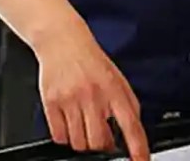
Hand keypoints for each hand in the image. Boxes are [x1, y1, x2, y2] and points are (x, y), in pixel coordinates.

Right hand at [34, 22, 148, 160]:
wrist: (61, 40)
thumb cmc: (90, 59)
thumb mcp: (117, 77)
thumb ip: (128, 104)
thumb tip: (134, 132)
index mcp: (113, 89)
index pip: (130, 125)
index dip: (138, 149)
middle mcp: (92, 95)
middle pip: (99, 142)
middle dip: (102, 145)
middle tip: (100, 134)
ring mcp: (70, 99)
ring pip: (79, 143)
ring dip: (83, 142)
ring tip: (83, 126)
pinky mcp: (51, 101)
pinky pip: (59, 136)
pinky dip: (65, 136)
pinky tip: (68, 123)